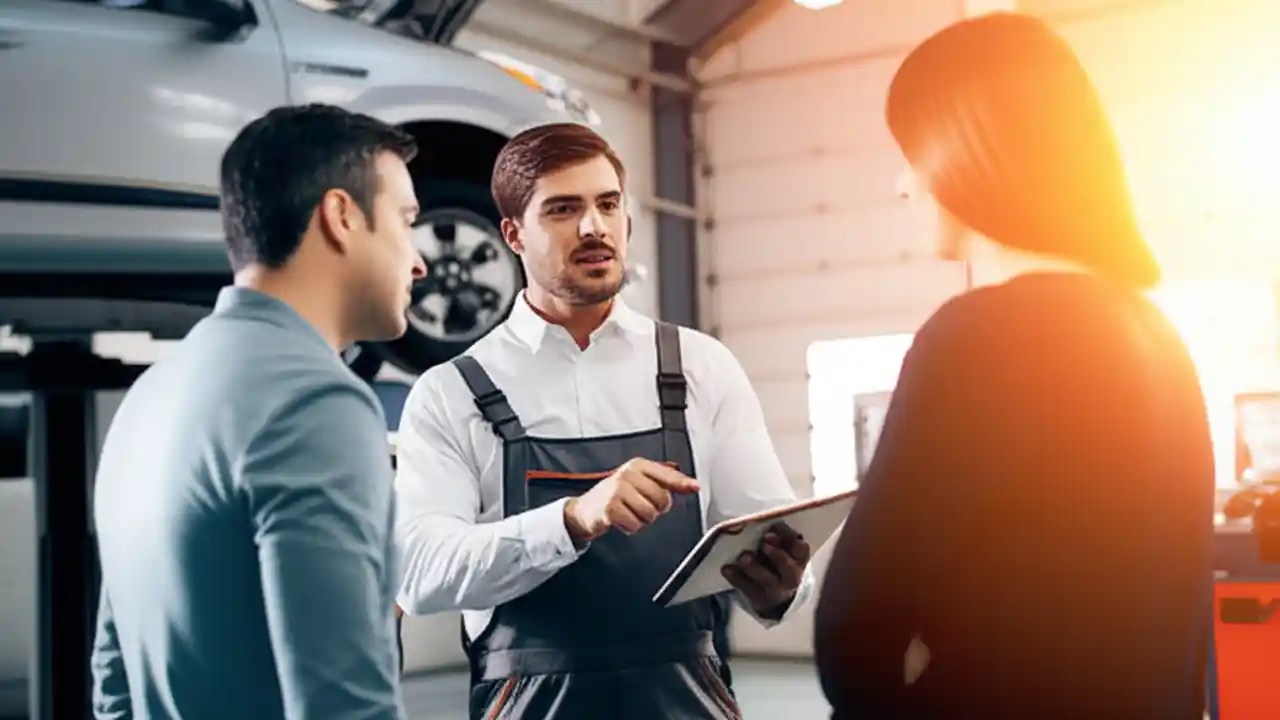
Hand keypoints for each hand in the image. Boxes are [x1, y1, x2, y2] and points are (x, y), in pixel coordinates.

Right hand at [563, 458, 699, 542]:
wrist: (585, 510)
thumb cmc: (616, 496)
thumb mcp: (639, 482)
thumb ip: (665, 482)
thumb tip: (692, 485)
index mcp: (638, 466)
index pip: (666, 475)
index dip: (682, 483)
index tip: (695, 487)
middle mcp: (628, 474)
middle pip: (661, 498)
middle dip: (655, 508)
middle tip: (639, 506)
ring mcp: (617, 490)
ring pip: (649, 514)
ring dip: (642, 520)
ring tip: (629, 513)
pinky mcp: (610, 508)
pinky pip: (635, 524)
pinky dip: (630, 527)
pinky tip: (621, 520)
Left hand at [721, 522, 810, 618]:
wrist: (776, 597)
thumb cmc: (776, 562)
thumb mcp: (782, 550)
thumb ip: (776, 539)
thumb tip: (759, 522)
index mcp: (799, 560)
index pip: (801, 548)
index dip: (789, 536)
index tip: (774, 524)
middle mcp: (791, 577)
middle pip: (788, 568)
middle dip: (777, 554)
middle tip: (765, 540)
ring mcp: (775, 590)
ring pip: (768, 581)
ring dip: (755, 568)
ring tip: (744, 556)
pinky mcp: (759, 599)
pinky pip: (747, 589)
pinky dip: (737, 578)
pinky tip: (727, 568)